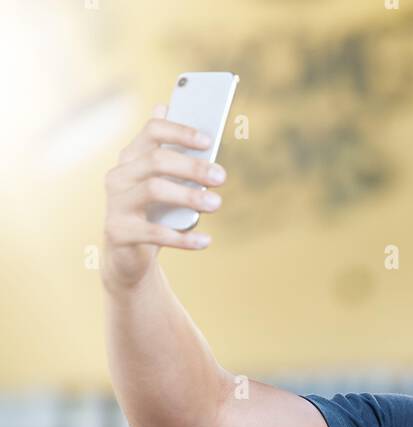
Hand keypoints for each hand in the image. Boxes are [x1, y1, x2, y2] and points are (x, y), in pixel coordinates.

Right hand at [103, 105, 226, 290]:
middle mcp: (119, 176)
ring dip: (189, 196)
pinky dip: (183, 238)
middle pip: (156, 161)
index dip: (180, 132)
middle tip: (221, 177)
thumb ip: (170, 156)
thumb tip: (166, 107)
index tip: (208, 141)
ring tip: (216, 204)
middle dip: (192, 167)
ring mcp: (116, 204)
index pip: (152, 132)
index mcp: (130, 158)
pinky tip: (205, 241)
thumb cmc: (153, 215)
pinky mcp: (119, 232)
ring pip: (154, 190)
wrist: (129, 257)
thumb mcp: (162, 184)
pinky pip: (155, 233)